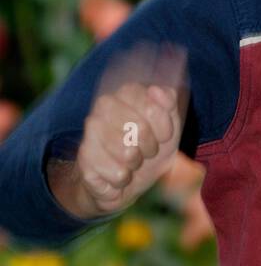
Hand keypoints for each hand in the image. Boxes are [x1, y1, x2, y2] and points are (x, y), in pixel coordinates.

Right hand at [59, 41, 189, 219]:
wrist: (119, 182)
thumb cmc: (149, 149)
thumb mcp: (169, 126)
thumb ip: (171, 102)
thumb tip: (168, 83)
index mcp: (127, 92)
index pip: (152, 95)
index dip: (164, 116)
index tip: (165, 127)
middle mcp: (104, 107)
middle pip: (142, 124)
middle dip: (153, 142)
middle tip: (149, 149)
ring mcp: (91, 133)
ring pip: (129, 151)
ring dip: (138, 162)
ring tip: (134, 162)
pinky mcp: (85, 160)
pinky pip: (116, 173)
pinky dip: (123, 179)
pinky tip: (119, 176)